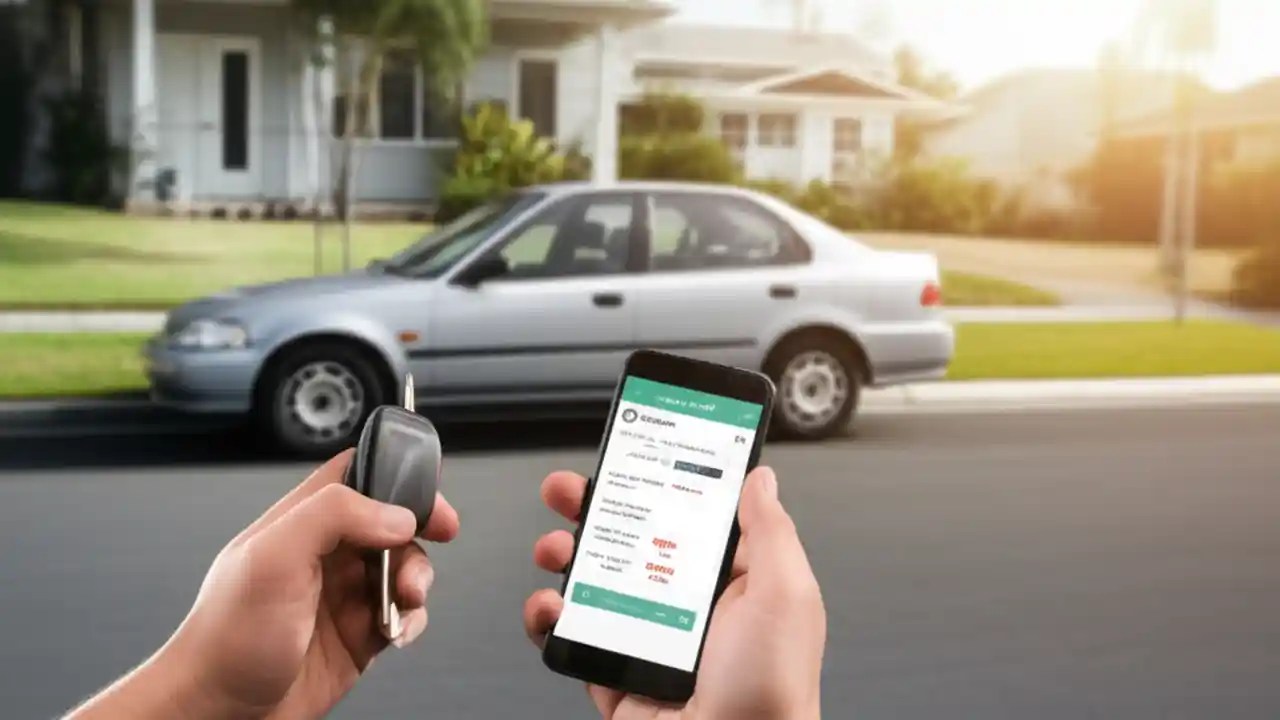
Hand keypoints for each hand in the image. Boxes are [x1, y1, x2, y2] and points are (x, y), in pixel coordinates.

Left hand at [70, 449, 459, 719]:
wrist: (222, 711)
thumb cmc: (227, 638)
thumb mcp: (274, 558)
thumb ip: (334, 516)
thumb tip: (395, 514)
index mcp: (302, 521)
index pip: (356, 474)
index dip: (395, 474)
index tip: (424, 491)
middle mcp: (326, 553)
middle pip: (392, 520)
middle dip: (421, 527)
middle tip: (442, 532)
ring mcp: (344, 594)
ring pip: (404, 567)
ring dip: (417, 579)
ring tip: (404, 598)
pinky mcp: (360, 634)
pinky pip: (405, 615)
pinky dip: (412, 620)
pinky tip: (395, 631)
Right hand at [523, 467, 825, 719]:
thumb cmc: (772, 694)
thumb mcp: (785, 595)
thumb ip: (770, 531)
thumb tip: (761, 478)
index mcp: (735, 582)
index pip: (691, 516)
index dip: (659, 481)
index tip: (632, 454)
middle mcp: (689, 606)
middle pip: (632, 539)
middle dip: (594, 509)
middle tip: (569, 491)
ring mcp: (648, 638)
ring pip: (595, 581)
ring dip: (564, 555)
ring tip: (554, 549)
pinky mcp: (615, 673)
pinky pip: (572, 636)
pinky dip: (548, 618)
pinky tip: (550, 606)